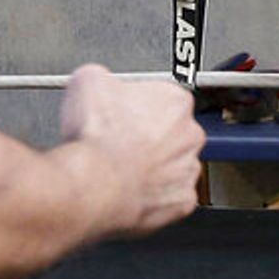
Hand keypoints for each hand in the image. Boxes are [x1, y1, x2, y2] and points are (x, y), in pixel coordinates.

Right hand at [59, 65, 203, 236]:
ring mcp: (187, 170)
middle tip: (119, 140)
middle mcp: (189, 134)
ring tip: (121, 168)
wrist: (92, 183)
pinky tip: (131, 189)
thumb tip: (98, 80)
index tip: (122, 112)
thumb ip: (103, 77)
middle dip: (149, 136)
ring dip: (152, 166)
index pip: (162, 96)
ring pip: (173, 165)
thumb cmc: (94, 137)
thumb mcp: (88, 81)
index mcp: (175, 100)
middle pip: (172, 131)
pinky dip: (153, 195)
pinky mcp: (181, 202)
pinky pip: (171, 196)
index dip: (137, 105)